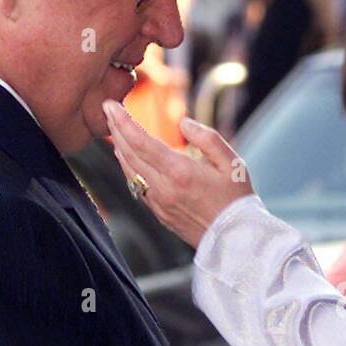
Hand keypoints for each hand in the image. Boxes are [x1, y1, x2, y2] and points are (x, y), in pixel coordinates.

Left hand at [103, 100, 254, 247]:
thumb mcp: (232, 163)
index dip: (122, 121)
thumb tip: (184, 122)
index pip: (141, 142)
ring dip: (118, 148)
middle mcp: (164, 188)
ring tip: (114, 129)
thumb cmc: (237, 200)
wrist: (235, 240)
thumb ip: (207, 138)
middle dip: (115, 129)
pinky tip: (128, 157)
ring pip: (129, 171)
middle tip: (107, 110)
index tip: (110, 105)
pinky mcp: (159, 213)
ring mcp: (159, 203)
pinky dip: (128, 167)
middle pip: (129, 154)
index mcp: (180, 172)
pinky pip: (137, 186)